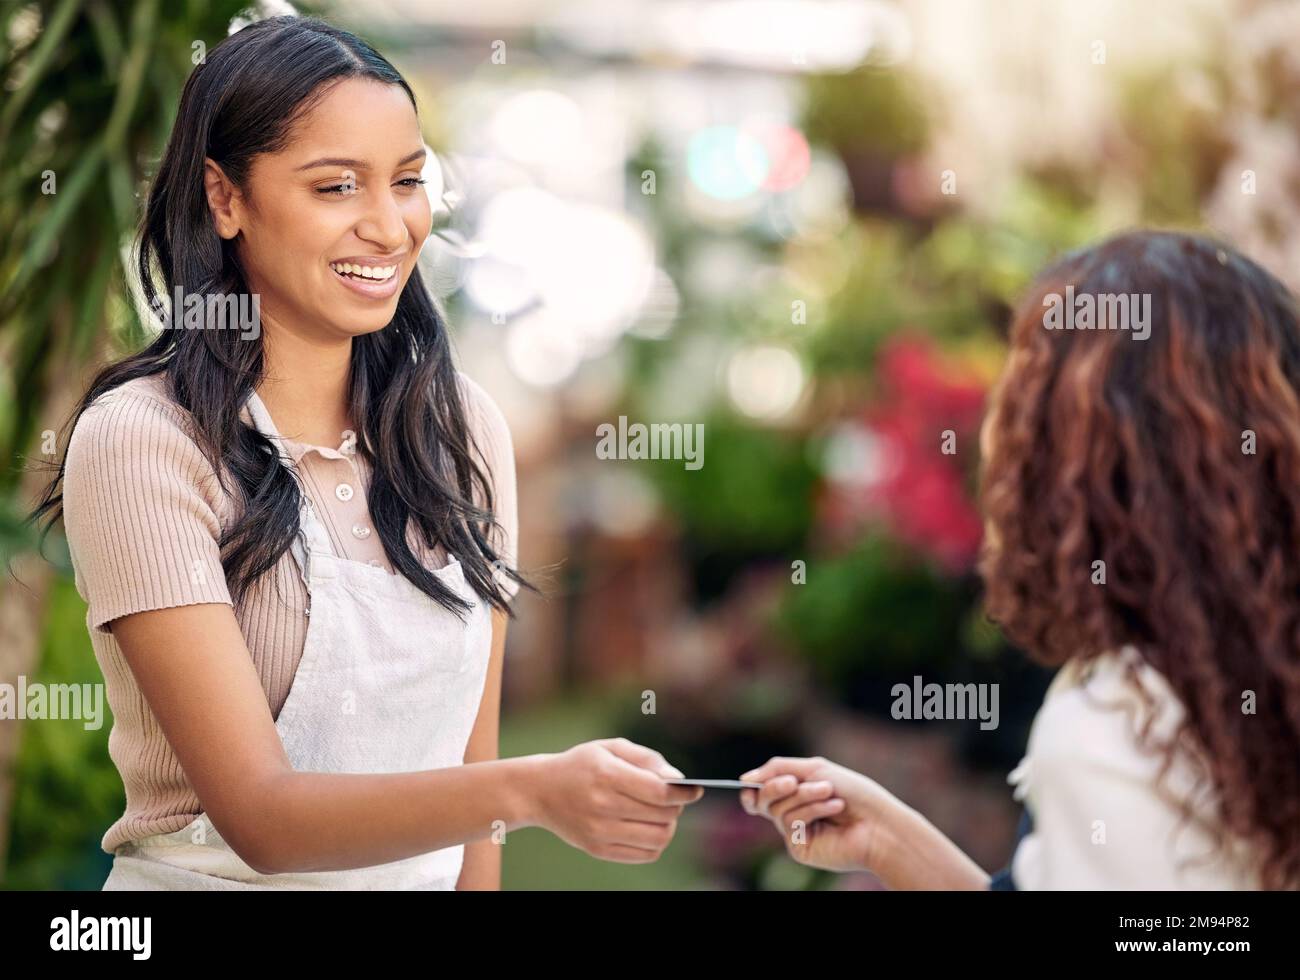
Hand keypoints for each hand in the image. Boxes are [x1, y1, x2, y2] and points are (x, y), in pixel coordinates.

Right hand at [532, 738, 703, 863]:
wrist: (539, 791)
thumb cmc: (583, 764)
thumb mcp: (611, 747)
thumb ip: (648, 758)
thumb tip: (679, 780)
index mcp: (606, 775)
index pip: (659, 793)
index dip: (684, 793)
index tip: (696, 789)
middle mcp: (602, 805)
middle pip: (662, 816)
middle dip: (677, 807)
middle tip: (675, 799)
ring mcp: (599, 831)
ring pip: (658, 838)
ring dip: (668, 826)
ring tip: (662, 814)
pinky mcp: (597, 849)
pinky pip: (644, 854)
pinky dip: (656, 843)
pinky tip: (649, 827)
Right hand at [739, 756, 896, 873]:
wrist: (879, 821)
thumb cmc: (854, 792)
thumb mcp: (814, 769)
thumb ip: (777, 770)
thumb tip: (744, 780)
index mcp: (796, 794)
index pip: (762, 792)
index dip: (752, 788)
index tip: (749, 783)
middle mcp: (793, 813)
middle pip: (763, 799)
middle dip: (775, 786)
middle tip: (793, 782)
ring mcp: (796, 832)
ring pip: (778, 808)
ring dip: (805, 796)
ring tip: (830, 794)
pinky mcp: (800, 848)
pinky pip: (791, 822)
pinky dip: (812, 810)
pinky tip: (834, 808)